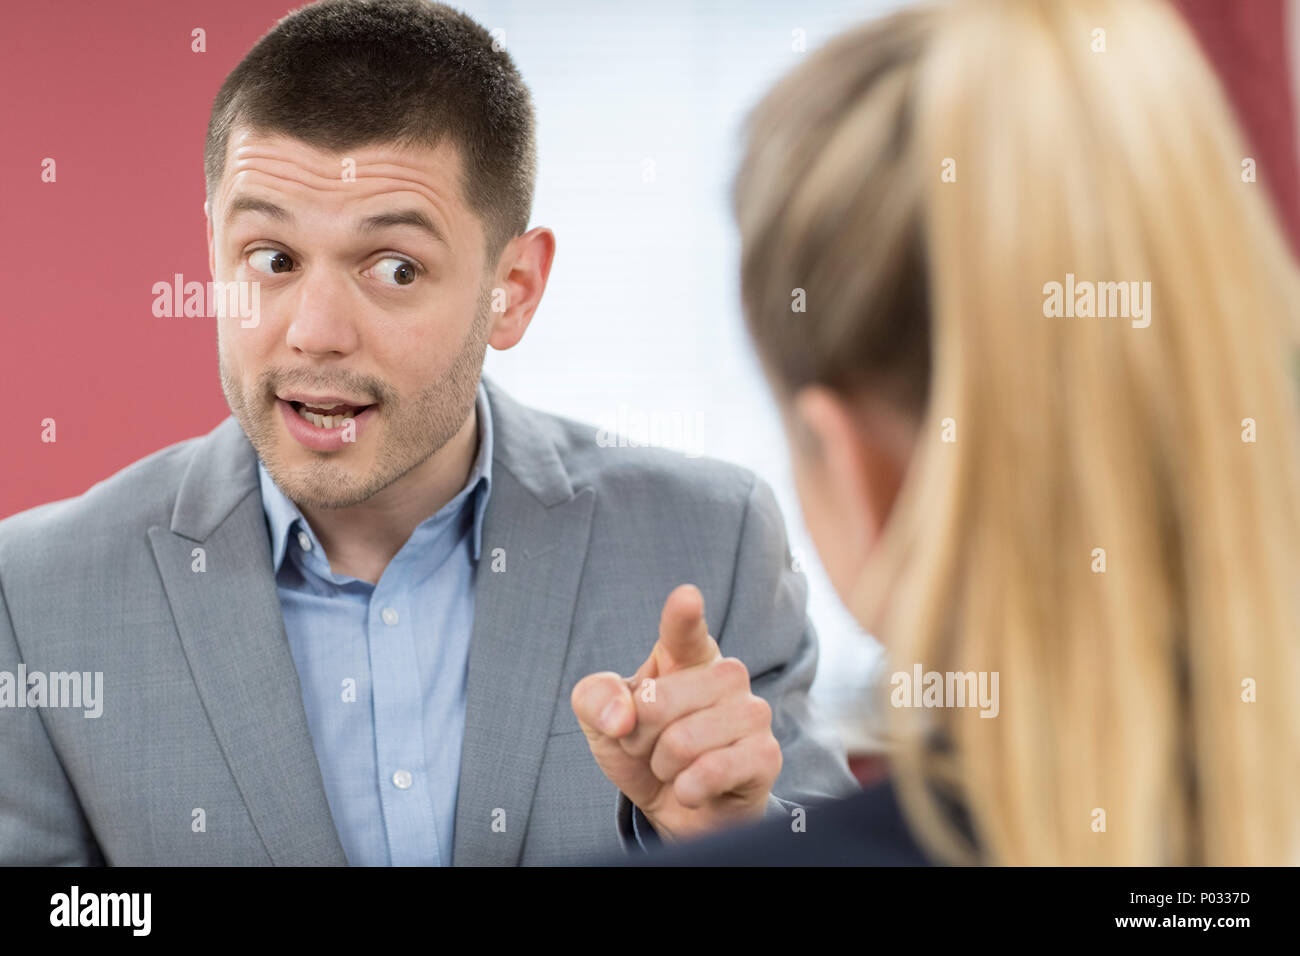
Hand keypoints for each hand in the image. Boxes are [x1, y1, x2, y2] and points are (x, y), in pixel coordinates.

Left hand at [570, 583, 781, 840]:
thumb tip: (623, 716)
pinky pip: (710, 771)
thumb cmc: (645, 752)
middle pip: (656, 702)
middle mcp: (726, 674)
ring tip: (676, 767)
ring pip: (681, 741)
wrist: (679, 810)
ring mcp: (751, 713)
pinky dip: (687, 789)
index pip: (683, 631)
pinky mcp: (766, 755)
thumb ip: (595, 700)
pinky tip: (693, 789)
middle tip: (652, 747)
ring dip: (664, 766)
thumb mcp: (602, 723)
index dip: (683, 615)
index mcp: (687, 655)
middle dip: (638, 738)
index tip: (686, 598)